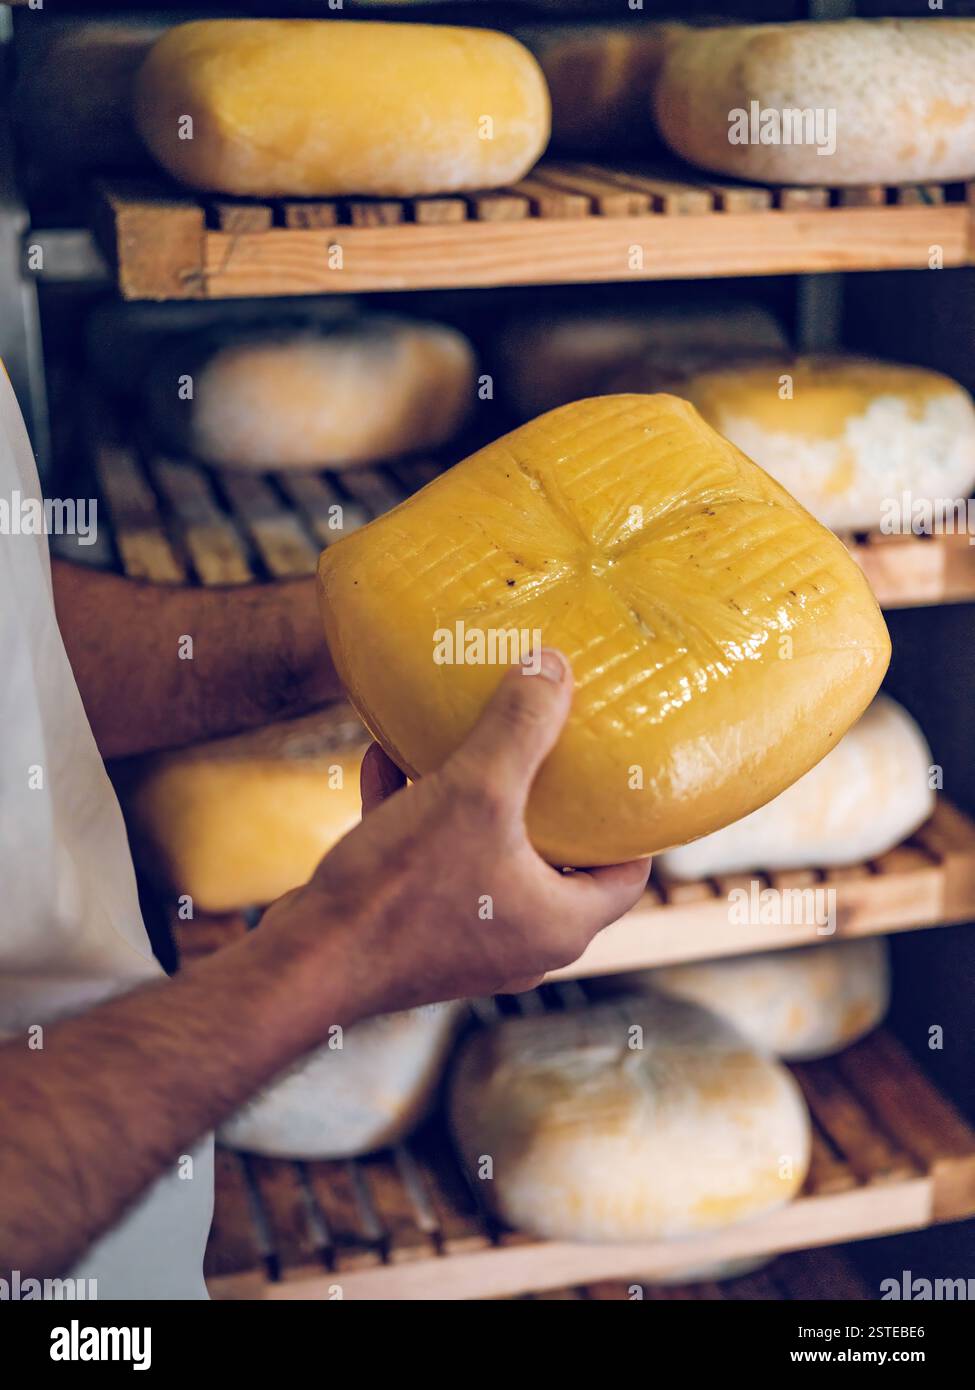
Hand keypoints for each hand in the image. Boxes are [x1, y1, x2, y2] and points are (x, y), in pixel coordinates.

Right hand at [265, 649, 649, 1017]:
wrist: (305, 963)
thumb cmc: (401, 890)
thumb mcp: (472, 792)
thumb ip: (520, 727)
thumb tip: (554, 666)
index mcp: (559, 923)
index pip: (628, 874)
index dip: (629, 823)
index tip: (616, 773)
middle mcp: (521, 944)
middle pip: (555, 859)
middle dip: (545, 801)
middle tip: (545, 748)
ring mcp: (465, 942)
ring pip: (485, 855)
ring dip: (471, 799)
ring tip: (462, 741)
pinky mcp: (412, 935)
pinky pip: (429, 864)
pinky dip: (417, 816)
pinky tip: (387, 760)